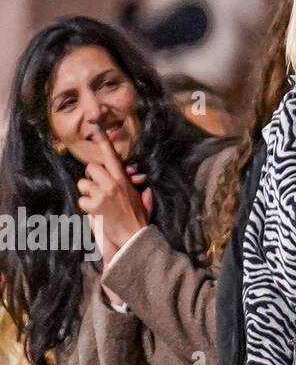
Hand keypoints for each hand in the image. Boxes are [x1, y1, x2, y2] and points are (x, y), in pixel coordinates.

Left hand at [77, 127, 152, 264]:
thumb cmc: (139, 219)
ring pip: (83, 183)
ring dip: (87, 192)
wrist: (133, 236)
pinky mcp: (94, 206)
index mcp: (123, 179)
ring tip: (97, 202)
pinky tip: (95, 212)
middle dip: (91, 177)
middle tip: (97, 187)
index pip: (111, 156)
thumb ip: (141, 191)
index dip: (103, 142)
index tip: (96, 128)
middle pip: (91, 168)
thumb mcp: (143, 201)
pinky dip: (86, 207)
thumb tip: (145, 187)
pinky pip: (81, 200)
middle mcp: (112, 183)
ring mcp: (102, 194)